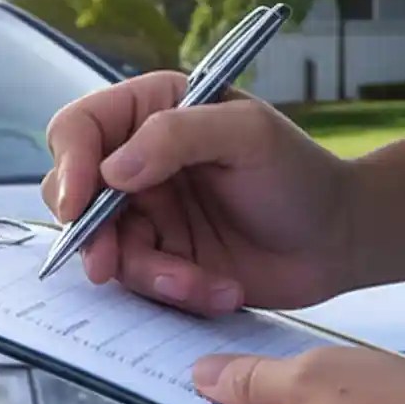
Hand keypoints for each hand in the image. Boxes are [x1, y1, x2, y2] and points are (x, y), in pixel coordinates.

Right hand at [42, 71, 356, 316]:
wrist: (336, 242)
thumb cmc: (299, 174)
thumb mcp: (247, 135)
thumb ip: (176, 136)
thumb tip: (112, 170)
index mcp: (149, 112)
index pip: (78, 130)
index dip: (68, 165)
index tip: (76, 204)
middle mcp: (135, 162)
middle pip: (69, 194)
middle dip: (89, 235)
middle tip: (106, 263)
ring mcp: (142, 214)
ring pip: (100, 247)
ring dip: (145, 272)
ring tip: (194, 282)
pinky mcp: (155, 258)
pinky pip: (136, 281)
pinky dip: (172, 291)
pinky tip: (216, 290)